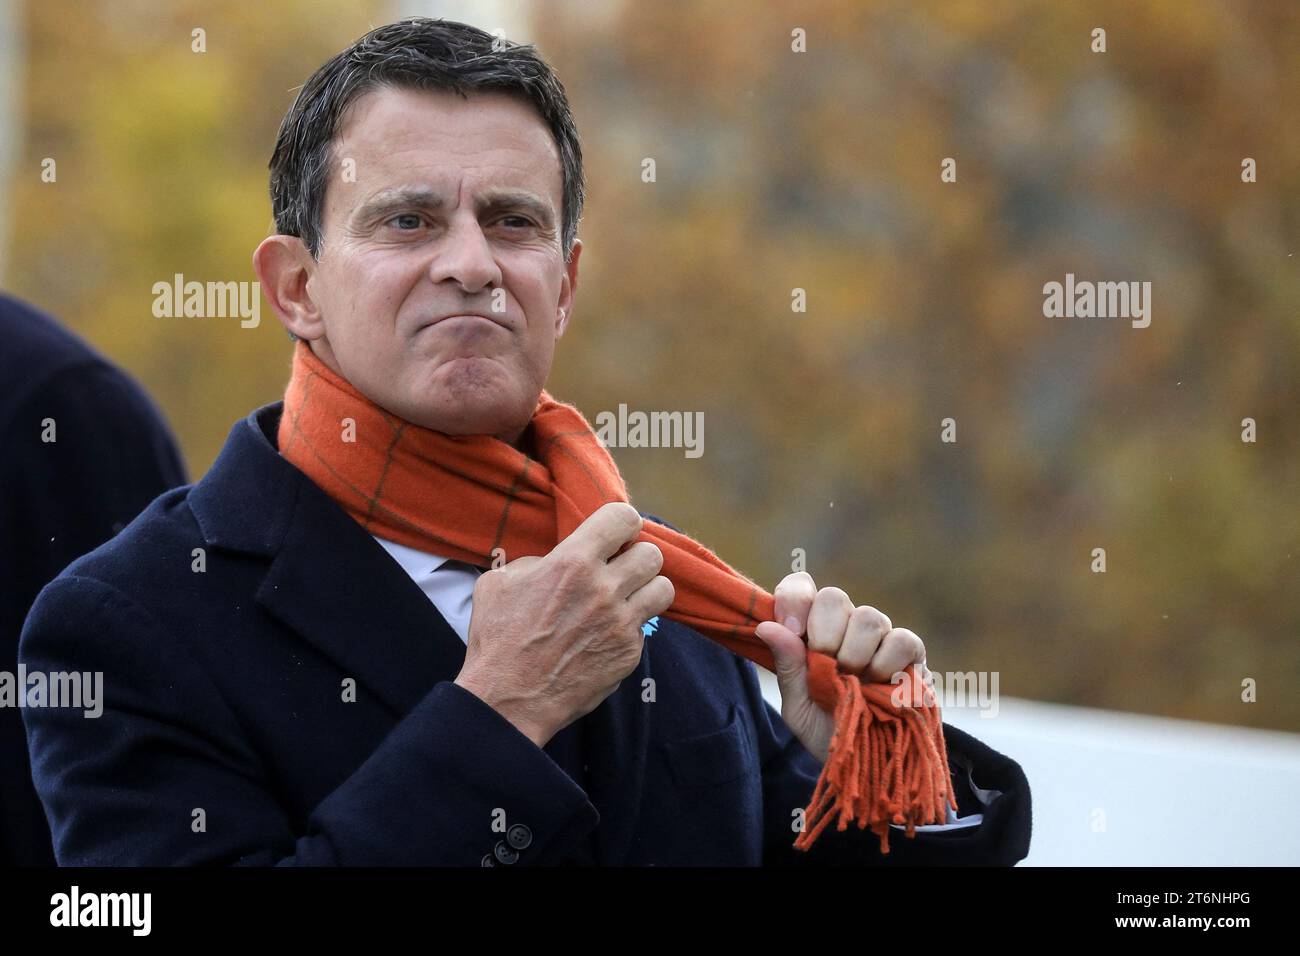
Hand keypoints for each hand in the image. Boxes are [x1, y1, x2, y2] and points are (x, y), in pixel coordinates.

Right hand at [455, 502, 674, 747]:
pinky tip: (604, 635)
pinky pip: (644, 628)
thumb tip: (556, 559)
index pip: (623, 518)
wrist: (508, 700)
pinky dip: (629, 628)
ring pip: (663, 589)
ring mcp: (621, 624)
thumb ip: (536, 561)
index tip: (615, 534)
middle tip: (619, 569)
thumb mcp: (499, 582)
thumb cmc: (497, 638)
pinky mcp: (628, 654)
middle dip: (636, 557)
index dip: (622, 522)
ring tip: (625, 597)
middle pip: (652, 554)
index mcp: (573, 563)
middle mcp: (604, 589)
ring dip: (646, 589)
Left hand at [754, 571, 927, 762]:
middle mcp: (846, 626)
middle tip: (827, 667)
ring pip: (869, 616)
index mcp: (812, 631)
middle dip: (825, 633)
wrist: (869, 766)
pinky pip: (902, 639)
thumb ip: (786, 666)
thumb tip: (766, 627)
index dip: (794, 600)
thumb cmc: (828, 731)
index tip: (792, 630)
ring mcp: (880, 637)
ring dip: (856, 654)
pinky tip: (882, 685)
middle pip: (834, 597)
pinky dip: (888, 663)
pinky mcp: (912, 653)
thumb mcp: (798, 706)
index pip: (801, 588)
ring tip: (855, 682)